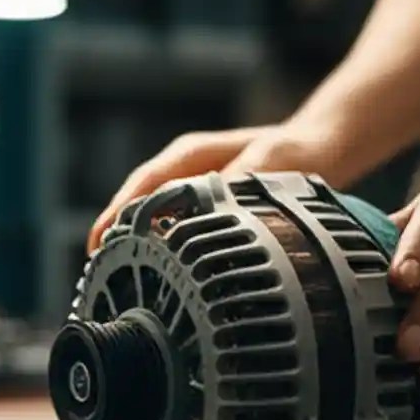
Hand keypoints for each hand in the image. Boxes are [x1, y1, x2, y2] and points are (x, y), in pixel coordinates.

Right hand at [87, 124, 345, 251]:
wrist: (320, 146)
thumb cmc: (294, 152)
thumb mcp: (270, 163)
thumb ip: (239, 181)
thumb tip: (210, 207)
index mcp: (191, 154)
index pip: (142, 184)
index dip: (117, 213)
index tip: (101, 242)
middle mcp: (184, 167)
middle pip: (136, 200)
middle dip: (115, 231)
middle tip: (99, 268)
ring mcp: (191, 182)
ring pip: (151, 212)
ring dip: (134, 238)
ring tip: (119, 272)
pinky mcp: (203, 200)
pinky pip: (171, 221)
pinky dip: (159, 241)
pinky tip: (156, 266)